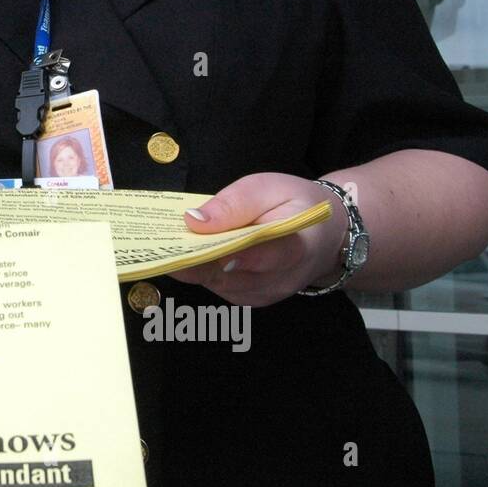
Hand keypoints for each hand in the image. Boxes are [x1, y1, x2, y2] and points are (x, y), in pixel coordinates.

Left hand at [171, 172, 346, 306]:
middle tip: (163, 244)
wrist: (324, 235)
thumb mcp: (269, 188)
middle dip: (196, 260)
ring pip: (219, 284)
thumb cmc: (295, 204)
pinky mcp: (251, 298)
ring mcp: (265, 294)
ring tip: (169, 244)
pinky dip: (202, 271)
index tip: (209, 250)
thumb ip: (234, 203)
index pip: (270, 256)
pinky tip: (188, 253)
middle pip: (232, 276)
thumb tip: (194, 221)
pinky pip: (219, 287)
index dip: (238, 255)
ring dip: (194, 266)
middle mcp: (283, 279)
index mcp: (298, 245)